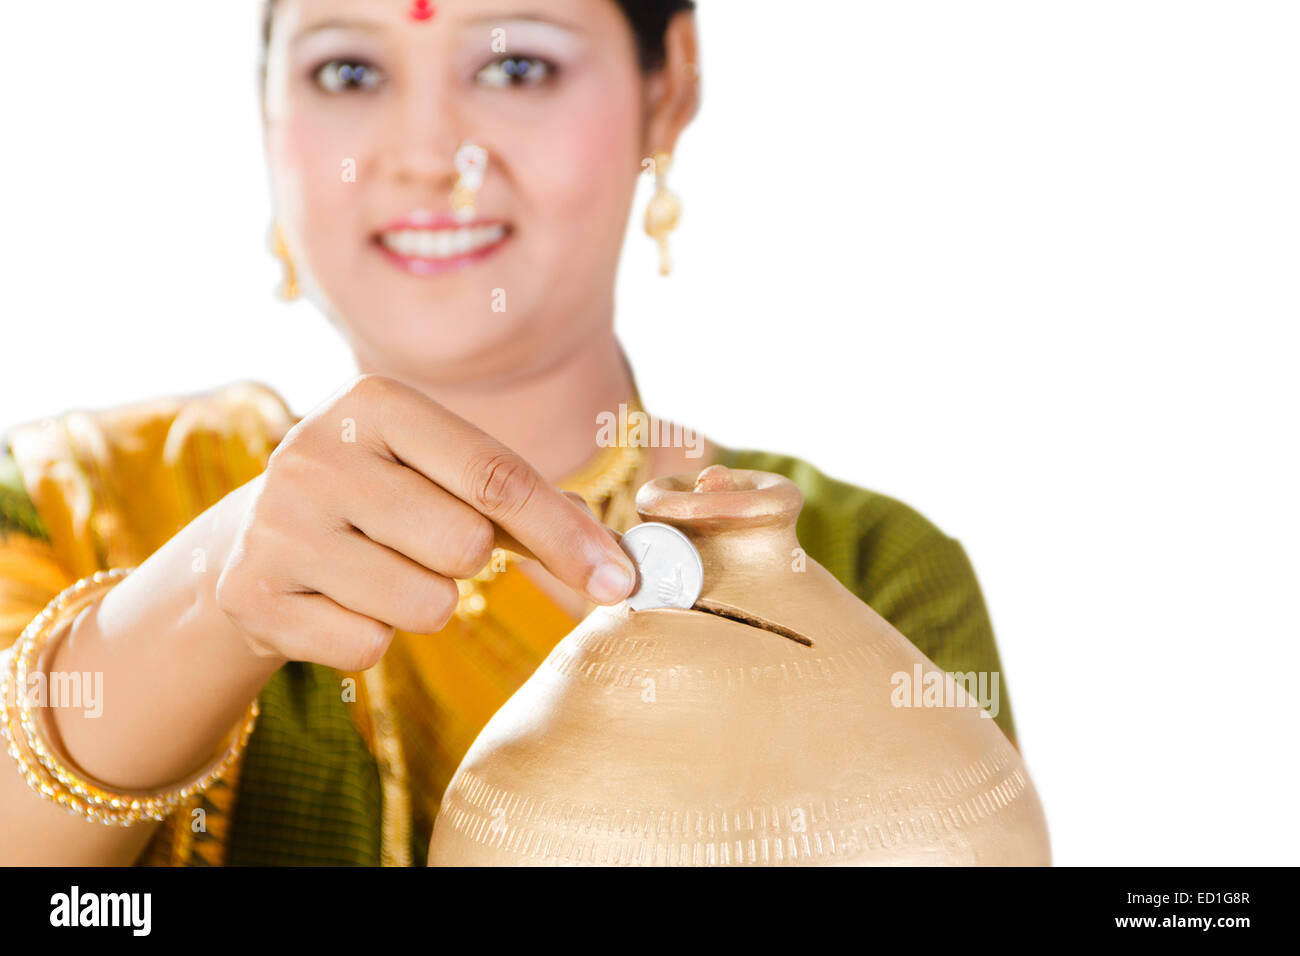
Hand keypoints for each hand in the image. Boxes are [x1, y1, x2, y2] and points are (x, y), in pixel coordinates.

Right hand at [214, 375, 635, 670]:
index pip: (497, 476)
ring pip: (425, 605)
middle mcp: (317, 452)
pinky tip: (338, 600)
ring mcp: (277, 525)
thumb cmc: (380, 498)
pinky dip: (371, 637)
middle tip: (424, 543)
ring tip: (377, 571)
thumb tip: (618, 562)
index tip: (621, 580)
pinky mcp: (253, 595)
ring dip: (423, 603)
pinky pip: (369, 648)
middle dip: (468, 562)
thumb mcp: (440, 472)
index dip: (567, 536)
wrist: (253, 539)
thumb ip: (527, 504)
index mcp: (375, 403)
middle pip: (466, 545)